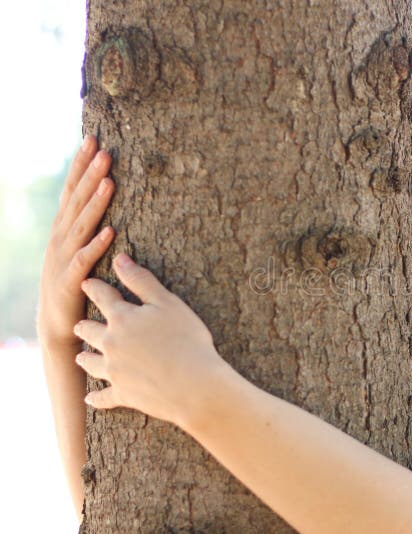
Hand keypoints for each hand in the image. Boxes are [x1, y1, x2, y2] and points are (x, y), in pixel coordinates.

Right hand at [37, 135, 114, 350]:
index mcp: (63, 229)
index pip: (72, 189)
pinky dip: (97, 245)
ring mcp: (63, 258)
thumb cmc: (74, 283)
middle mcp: (61, 239)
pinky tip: (111, 231)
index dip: (81, 165)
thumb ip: (87, 224)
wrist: (59, 325)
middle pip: (76, 200)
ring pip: (81, 225)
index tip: (94, 139)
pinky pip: (86, 260)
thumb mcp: (78, 249)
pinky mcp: (71, 281)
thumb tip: (103, 195)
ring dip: (95, 203)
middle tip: (103, 149)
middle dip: (89, 174)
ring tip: (110, 181)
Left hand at [73, 253, 229, 427]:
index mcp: (122, 318)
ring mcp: (114, 371)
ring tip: (81, 356)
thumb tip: (120, 259)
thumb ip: (141, 281)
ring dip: (85, 358)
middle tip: (80, 324)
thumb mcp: (168, 303)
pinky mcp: (123, 394)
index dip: (94, 288)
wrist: (194, 386)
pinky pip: (103, 397)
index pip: (103, 297)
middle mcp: (111, 343)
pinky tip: (90, 399)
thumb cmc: (187, 340)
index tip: (87, 284)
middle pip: (88, 331)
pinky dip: (95, 398)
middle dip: (83, 325)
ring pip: (90, 363)